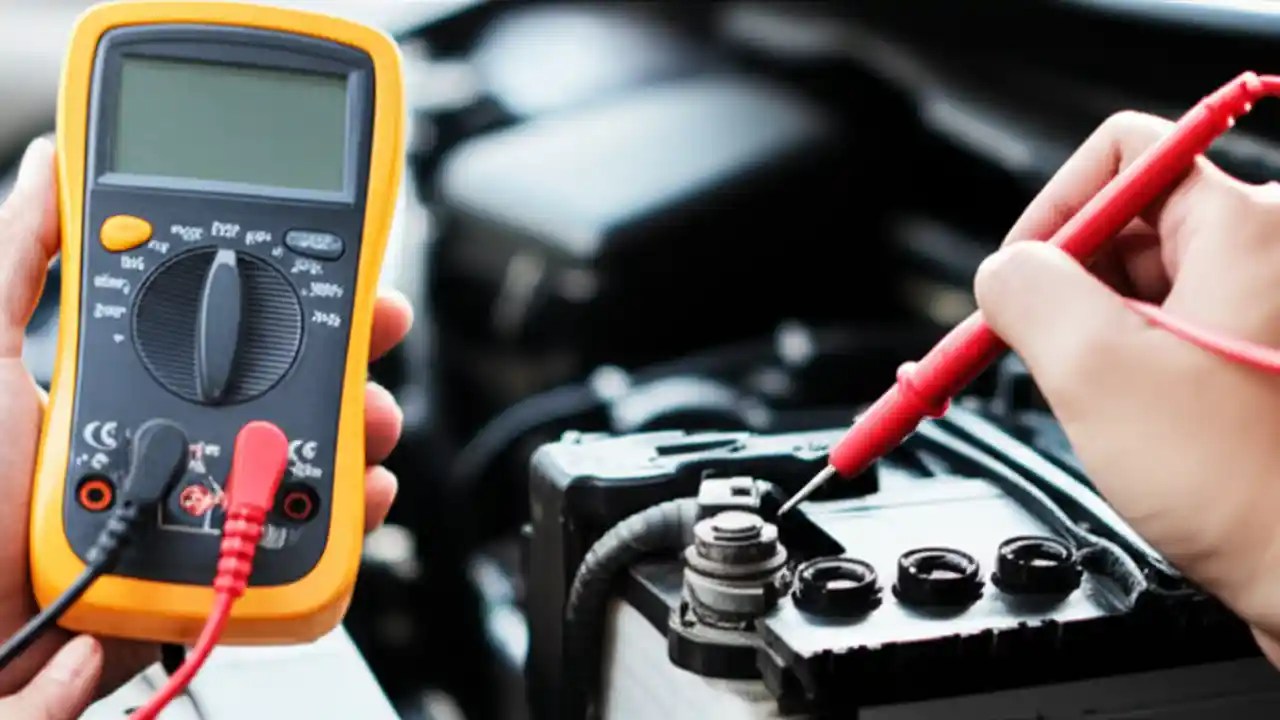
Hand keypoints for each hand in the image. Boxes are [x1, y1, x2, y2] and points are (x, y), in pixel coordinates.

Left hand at [0, 137, 412, 716]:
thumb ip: (19, 260)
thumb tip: (48, 162)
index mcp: (131, 386)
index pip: (228, 323)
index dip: (290, 288)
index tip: (332, 263)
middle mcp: (177, 441)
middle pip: (286, 386)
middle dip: (348, 354)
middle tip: (378, 331)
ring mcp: (206, 507)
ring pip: (309, 457)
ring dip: (359, 429)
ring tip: (368, 419)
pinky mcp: (228, 574)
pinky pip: (304, 539)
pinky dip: (346, 517)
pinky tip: (354, 494)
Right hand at [974, 111, 1279, 664]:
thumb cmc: (1245, 488)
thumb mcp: (1095, 372)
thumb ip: (1026, 292)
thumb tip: (1003, 272)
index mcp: (1246, 228)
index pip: (1124, 154)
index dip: (1053, 209)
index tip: (1019, 280)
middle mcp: (1273, 253)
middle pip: (1132, 221)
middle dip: (1068, 282)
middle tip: (1038, 350)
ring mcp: (1274, 307)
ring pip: (1150, 282)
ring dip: (1100, 331)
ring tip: (1098, 399)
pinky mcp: (1268, 358)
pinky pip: (1179, 328)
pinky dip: (1136, 361)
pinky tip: (1133, 417)